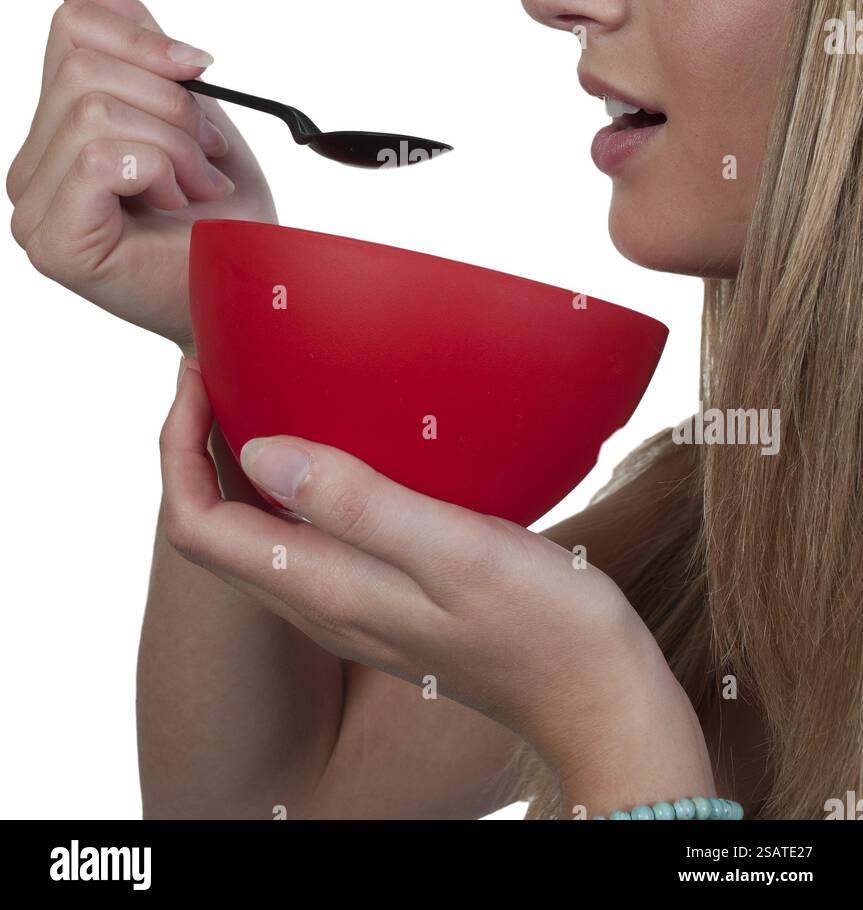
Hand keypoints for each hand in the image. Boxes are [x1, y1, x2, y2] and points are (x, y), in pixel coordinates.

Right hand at [7, 0, 276, 350]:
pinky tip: (176, 206)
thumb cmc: (227, 211)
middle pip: (83, 63)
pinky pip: (100, 154)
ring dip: (175, 143)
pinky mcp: (55, 242)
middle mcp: (29, 171)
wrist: (261, 286)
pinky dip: (159, 169)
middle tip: (202, 159)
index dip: (149, 42)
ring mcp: (34, 210)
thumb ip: (128, 34)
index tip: (199, 79)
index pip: (72, 28)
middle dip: (171, 103)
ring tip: (194, 188)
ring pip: (95, 107)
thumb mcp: (185, 102)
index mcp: (54, 134)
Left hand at [159, 361, 677, 780]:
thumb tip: (259, 451)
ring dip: (239, 460)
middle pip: (214, 528)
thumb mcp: (455, 549)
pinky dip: (293, 479)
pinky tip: (340, 439)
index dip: (176, 448)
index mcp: (324, 590)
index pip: (198, 526)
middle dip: (196, 446)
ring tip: (263, 387)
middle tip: (220, 368)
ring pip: (256, 532)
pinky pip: (306, 535)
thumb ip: (358, 503)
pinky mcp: (385, 596)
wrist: (598, 699)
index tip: (200, 374)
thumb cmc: (544, 624)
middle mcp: (321, 604)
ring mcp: (351, 605)